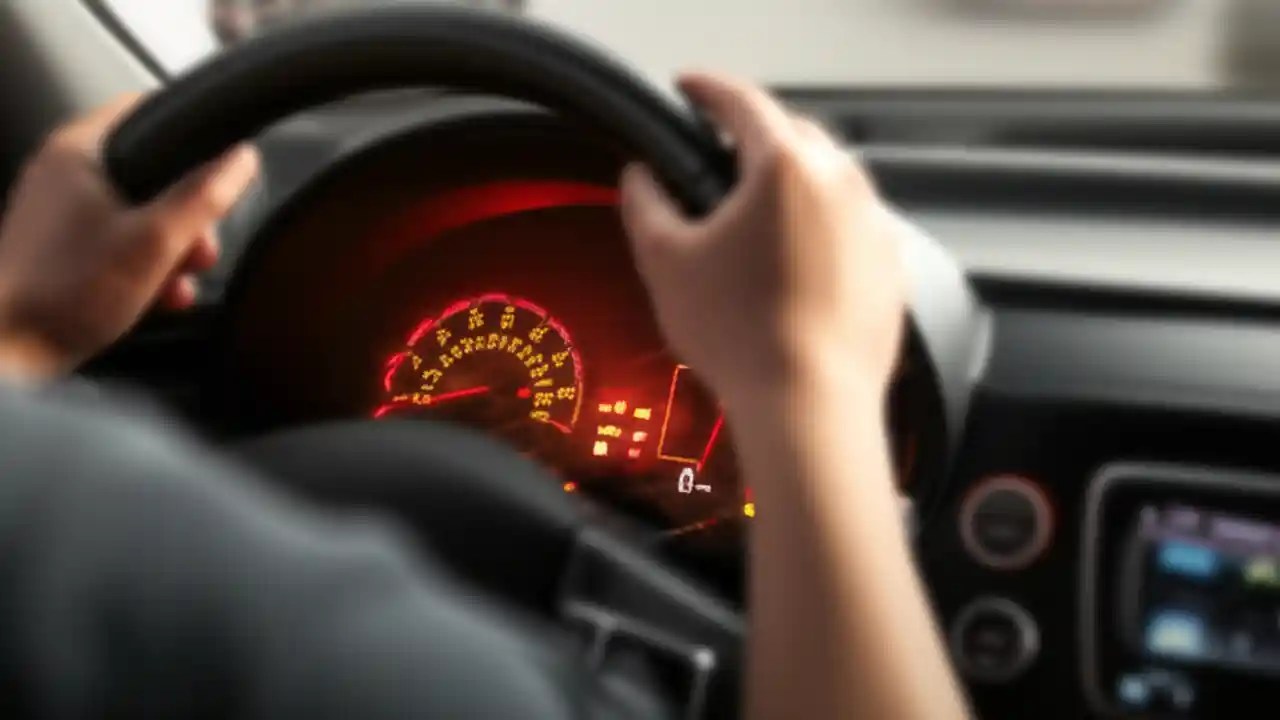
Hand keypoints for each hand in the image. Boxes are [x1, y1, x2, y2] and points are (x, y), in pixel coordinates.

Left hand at [0, 95, 259, 380]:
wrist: (9, 351)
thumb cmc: (66, 293)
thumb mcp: (156, 241)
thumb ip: (204, 196)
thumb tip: (242, 160)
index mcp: (79, 151)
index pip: (147, 110)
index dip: (192, 132)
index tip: (221, 161)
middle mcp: (61, 173)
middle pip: (151, 171)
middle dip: (188, 213)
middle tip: (201, 244)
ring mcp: (57, 211)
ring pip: (137, 212)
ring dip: (170, 247)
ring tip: (180, 279)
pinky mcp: (58, 249)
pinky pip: (116, 242)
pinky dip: (142, 265)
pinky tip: (158, 295)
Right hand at [620, 73, 906, 409]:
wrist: (810, 407)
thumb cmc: (737, 334)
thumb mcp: (665, 262)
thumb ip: (645, 203)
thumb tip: (641, 177)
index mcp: (783, 166)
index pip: (741, 102)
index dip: (707, 91)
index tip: (688, 90)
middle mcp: (840, 181)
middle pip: (792, 133)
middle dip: (753, 134)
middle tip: (717, 153)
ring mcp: (874, 223)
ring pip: (828, 177)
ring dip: (792, 179)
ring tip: (757, 211)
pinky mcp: (891, 265)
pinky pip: (852, 224)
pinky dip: (823, 224)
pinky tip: (796, 258)